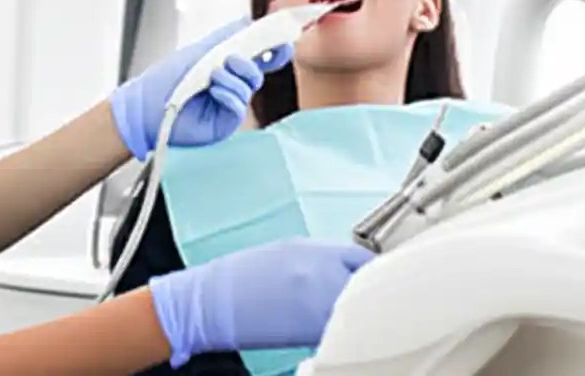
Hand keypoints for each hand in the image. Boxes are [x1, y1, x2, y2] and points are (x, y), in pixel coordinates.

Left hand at [109, 18, 293, 160]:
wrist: (146, 106)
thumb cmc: (166, 79)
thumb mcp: (199, 50)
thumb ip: (226, 36)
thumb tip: (249, 22)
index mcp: (227, 65)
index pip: (257, 56)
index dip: (273, 49)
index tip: (283, 42)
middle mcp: (231, 84)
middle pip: (257, 70)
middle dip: (249, 62)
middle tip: (232, 58)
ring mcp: (229, 103)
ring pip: (250, 87)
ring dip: (234, 77)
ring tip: (213, 75)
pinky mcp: (225, 121)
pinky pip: (239, 106)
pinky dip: (229, 95)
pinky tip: (214, 92)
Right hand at [148, 238, 373, 366]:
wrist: (210, 301)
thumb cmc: (242, 278)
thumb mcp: (283, 253)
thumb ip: (318, 259)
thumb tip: (344, 271)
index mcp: (312, 250)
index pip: (361, 258)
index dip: (371, 271)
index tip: (374, 280)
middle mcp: (319, 272)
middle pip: (367, 285)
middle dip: (371, 294)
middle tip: (371, 303)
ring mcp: (316, 300)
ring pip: (357, 310)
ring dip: (359, 315)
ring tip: (354, 321)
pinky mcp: (308, 329)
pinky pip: (340, 331)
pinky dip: (343, 333)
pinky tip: (336, 334)